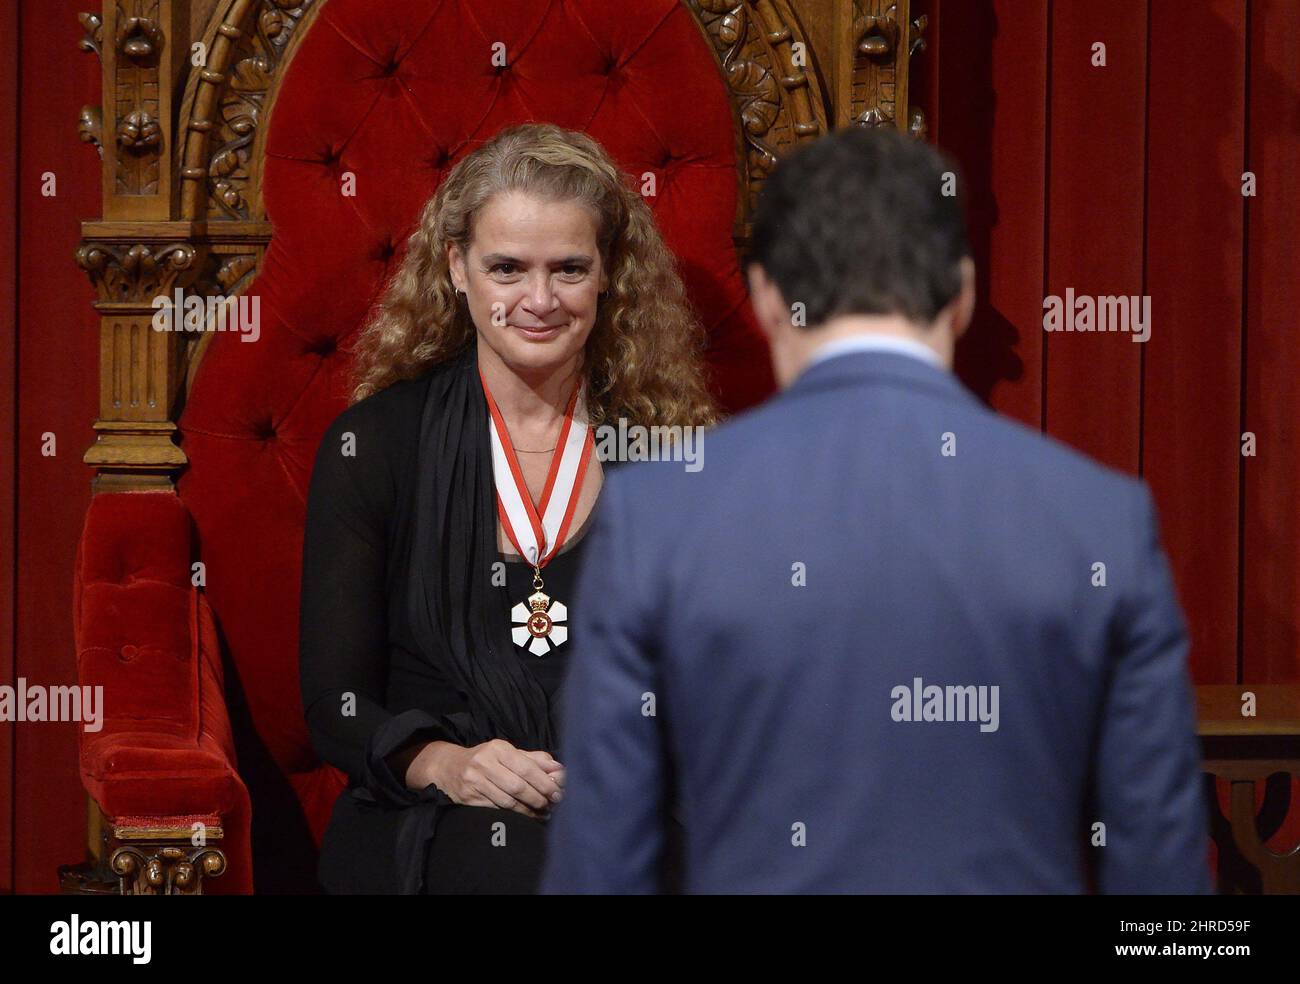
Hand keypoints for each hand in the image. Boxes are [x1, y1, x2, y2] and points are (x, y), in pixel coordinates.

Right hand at [424, 739, 564, 817]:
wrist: (449, 768)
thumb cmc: (486, 759)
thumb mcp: (507, 753)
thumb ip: (534, 760)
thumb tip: (560, 769)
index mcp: (498, 748)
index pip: (526, 767)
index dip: (544, 782)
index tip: (558, 793)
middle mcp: (485, 763)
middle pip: (518, 786)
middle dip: (538, 798)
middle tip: (553, 805)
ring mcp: (475, 781)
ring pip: (508, 801)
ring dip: (529, 810)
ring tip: (543, 813)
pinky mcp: (469, 798)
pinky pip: (497, 809)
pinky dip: (515, 815)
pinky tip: (526, 816)